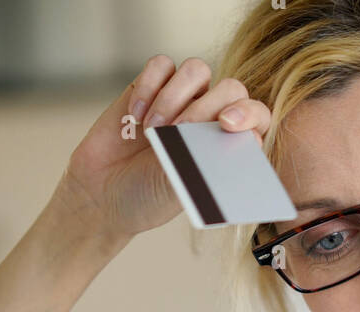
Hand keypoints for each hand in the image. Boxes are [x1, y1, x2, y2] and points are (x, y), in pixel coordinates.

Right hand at [55, 55, 272, 242]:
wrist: (103, 194)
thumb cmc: (148, 198)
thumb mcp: (184, 191)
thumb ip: (209, 162)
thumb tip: (239, 137)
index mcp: (226, 147)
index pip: (257, 117)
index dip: (249, 114)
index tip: (226, 125)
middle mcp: (209, 119)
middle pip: (231, 86)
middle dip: (205, 107)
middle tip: (178, 133)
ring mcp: (180, 99)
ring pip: (196, 69)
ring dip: (175, 97)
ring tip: (154, 131)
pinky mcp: (149, 86)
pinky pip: (161, 64)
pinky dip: (148, 86)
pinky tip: (134, 117)